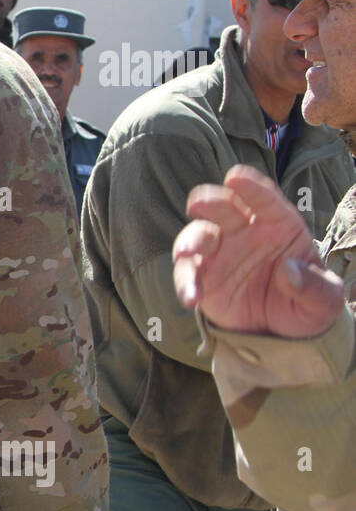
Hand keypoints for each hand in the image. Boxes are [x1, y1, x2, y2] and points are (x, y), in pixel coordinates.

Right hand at [172, 164, 345, 337]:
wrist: (282, 333)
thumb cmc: (306, 304)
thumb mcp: (325, 300)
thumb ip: (315, 286)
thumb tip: (289, 271)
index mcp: (279, 225)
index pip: (265, 199)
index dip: (251, 187)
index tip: (235, 177)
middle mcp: (244, 231)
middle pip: (223, 207)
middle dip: (209, 201)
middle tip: (199, 203)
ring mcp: (220, 252)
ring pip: (198, 234)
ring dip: (190, 240)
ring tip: (186, 253)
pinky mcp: (202, 275)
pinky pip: (188, 272)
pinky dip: (185, 282)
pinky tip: (191, 297)